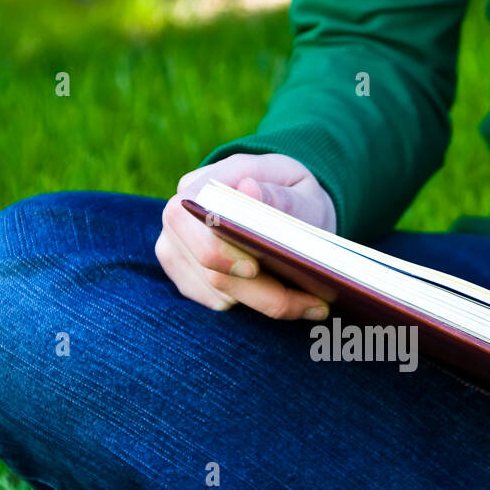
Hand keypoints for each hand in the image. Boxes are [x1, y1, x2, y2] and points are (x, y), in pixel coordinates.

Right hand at [156, 153, 335, 318]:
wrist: (285, 206)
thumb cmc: (293, 195)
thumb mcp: (300, 189)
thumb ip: (279, 193)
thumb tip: (249, 189)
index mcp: (204, 183)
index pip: (192, 219)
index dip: (218, 250)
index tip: (255, 269)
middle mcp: (179, 215)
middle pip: (208, 267)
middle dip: (261, 292)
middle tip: (314, 304)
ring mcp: (176, 247)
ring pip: (215, 291)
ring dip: (266, 302)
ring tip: (313, 304)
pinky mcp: (185, 274)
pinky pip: (215, 302)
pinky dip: (255, 306)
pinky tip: (289, 301)